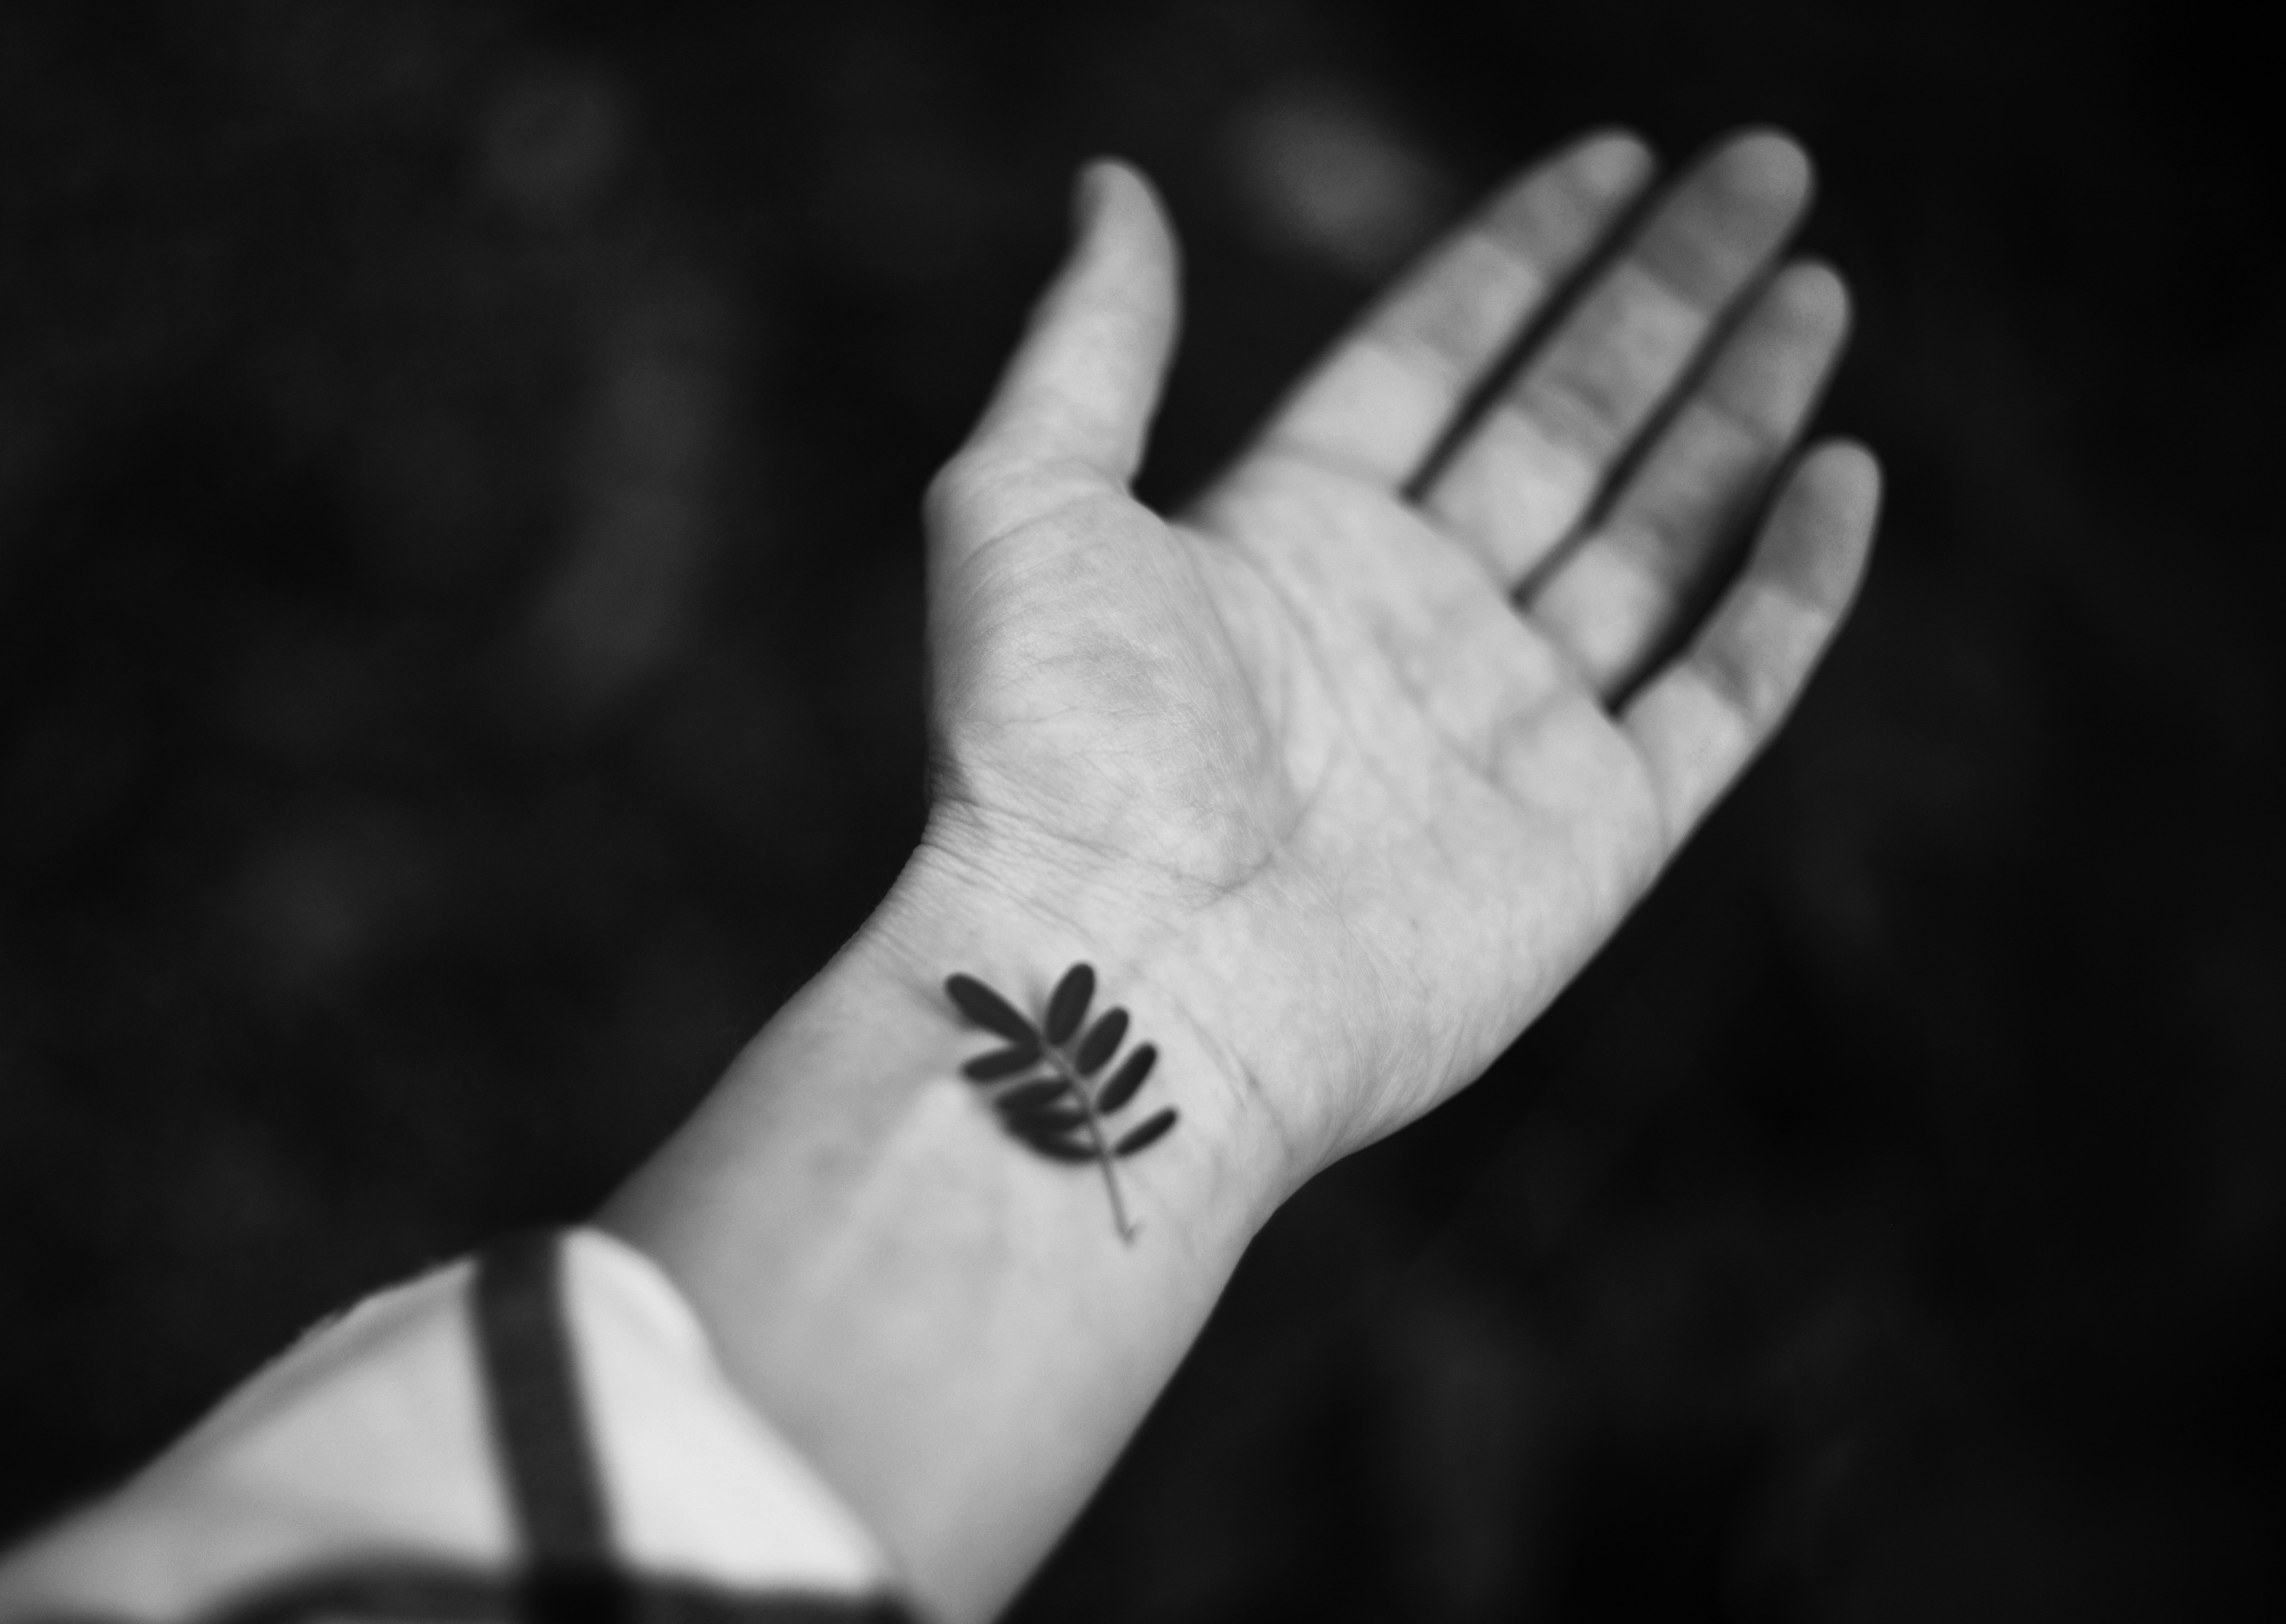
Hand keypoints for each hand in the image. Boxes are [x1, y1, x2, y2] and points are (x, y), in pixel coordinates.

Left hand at [919, 129, 1876, 1173]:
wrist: (1121, 982)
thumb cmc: (1052, 752)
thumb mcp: (1025, 503)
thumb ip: (1093, 344)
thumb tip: (1111, 185)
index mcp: (1287, 539)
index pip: (1433, 358)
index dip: (1523, 255)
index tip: (1619, 159)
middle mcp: (1406, 623)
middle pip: (1568, 421)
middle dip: (1668, 296)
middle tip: (1770, 167)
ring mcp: (1508, 727)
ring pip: (1661, 534)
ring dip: (1741, 409)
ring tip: (1816, 285)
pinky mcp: (1593, 832)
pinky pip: (1724, 686)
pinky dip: (1792, 589)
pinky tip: (1841, 473)